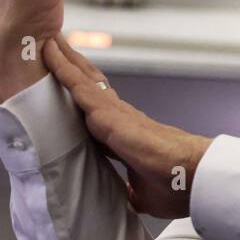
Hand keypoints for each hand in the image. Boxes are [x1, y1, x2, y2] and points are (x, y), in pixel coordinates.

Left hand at [42, 37, 214, 218]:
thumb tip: (124, 198)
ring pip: (82, 81)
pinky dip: (62, 69)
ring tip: (47, 41)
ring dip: (64, 62)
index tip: (66, 90)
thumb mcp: (142, 193)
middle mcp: (120, 118)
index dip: (82, 98)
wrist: (192, 179)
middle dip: (72, 69)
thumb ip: (129, 190)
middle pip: (89, 87)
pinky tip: (49, 54)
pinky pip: (79, 87)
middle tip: (55, 48)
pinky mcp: (109, 115)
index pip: (96, 113)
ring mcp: (115, 113)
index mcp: (126, 136)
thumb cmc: (176, 185)